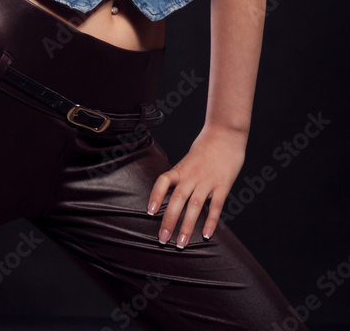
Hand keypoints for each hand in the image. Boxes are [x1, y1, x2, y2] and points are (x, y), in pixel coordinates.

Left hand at [146, 124, 246, 247]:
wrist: (226, 133)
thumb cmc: (206, 147)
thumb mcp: (189, 159)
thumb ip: (182, 176)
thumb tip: (171, 193)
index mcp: (181, 168)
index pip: (163, 181)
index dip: (155, 195)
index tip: (149, 211)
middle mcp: (192, 176)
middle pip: (177, 200)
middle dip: (168, 221)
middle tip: (162, 239)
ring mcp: (207, 181)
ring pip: (194, 206)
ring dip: (186, 226)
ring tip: (181, 244)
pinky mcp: (223, 185)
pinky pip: (216, 206)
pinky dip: (211, 221)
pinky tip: (206, 235)